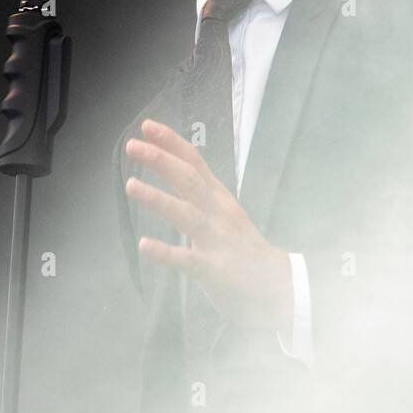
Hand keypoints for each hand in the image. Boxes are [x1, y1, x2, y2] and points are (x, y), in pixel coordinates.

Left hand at [125, 118, 292, 334]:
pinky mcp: (215, 270)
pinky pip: (188, 260)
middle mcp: (219, 213)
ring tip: (131, 185)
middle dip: (161, 160)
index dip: (171, 142)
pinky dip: (166, 253)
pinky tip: (145, 245)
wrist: (282, 287)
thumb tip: (177, 172)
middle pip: (189, 180)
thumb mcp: (227, 213)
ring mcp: (218, 240)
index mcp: (220, 198)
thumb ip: (203, 194)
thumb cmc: (246, 249)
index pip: (195, 162)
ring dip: (158, 198)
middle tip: (132, 145)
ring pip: (186, 214)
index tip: (147, 125)